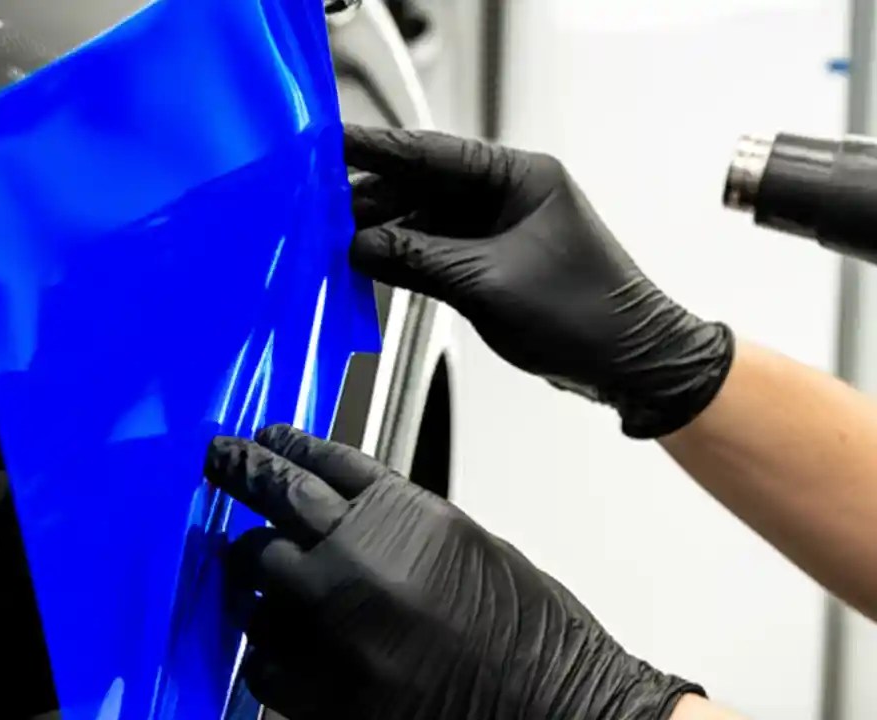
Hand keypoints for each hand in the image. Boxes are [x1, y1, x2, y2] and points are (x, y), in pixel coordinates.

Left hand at [207, 425, 702, 718]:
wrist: (558, 714)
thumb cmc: (529, 636)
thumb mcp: (464, 547)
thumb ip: (392, 523)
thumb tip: (336, 511)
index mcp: (404, 518)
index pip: (321, 459)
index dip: (282, 445)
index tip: (259, 441)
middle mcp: (360, 564)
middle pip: (272, 500)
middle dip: (242, 476)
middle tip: (222, 463)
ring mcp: (332, 630)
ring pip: (254, 584)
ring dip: (256, 578)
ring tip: (263, 579)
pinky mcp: (319, 694)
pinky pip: (261, 659)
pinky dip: (268, 649)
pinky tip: (286, 645)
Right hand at [346, 125, 732, 437]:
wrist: (630, 363)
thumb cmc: (586, 315)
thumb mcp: (488, 284)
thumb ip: (418, 259)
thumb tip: (361, 245)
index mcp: (521, 178)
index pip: (435, 153)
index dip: (380, 149)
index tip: (334, 144)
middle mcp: (510, 195)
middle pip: (425, 184)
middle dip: (374, 196)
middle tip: (321, 206)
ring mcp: (500, 228)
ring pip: (426, 218)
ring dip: (384, 230)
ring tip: (335, 239)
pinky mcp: (493, 260)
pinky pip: (435, 248)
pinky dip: (403, 256)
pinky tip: (369, 263)